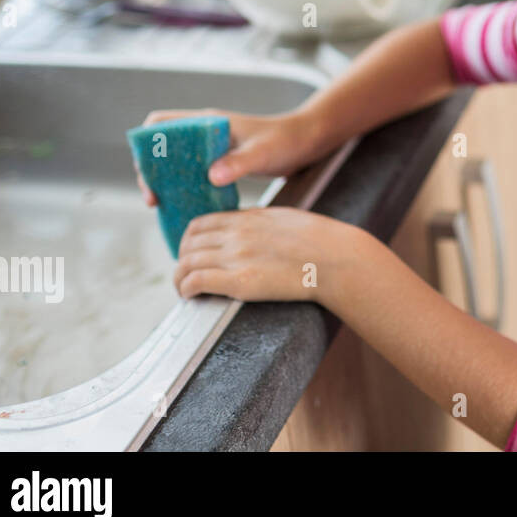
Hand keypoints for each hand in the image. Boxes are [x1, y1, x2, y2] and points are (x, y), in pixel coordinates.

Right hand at [133, 107, 324, 206]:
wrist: (306, 142)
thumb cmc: (285, 141)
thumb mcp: (261, 153)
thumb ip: (238, 163)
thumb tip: (212, 176)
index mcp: (207, 122)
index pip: (159, 123)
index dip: (146, 144)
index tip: (148, 171)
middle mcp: (203, 133)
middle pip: (161, 149)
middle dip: (152, 172)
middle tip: (154, 199)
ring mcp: (211, 148)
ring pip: (175, 164)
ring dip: (166, 183)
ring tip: (164, 207)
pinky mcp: (220, 163)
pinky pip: (192, 175)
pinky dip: (184, 189)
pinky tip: (187, 208)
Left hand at [172, 205, 368, 304]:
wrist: (336, 259)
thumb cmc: (320, 242)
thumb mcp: (285, 219)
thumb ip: (260, 222)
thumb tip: (247, 226)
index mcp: (248, 219)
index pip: (200, 225)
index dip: (188, 241)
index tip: (192, 254)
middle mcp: (237, 235)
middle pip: (189, 244)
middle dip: (182, 260)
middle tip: (187, 274)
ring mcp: (237, 257)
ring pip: (187, 263)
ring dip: (179, 278)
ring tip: (184, 289)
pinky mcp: (240, 282)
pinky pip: (197, 282)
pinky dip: (186, 289)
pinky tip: (190, 296)